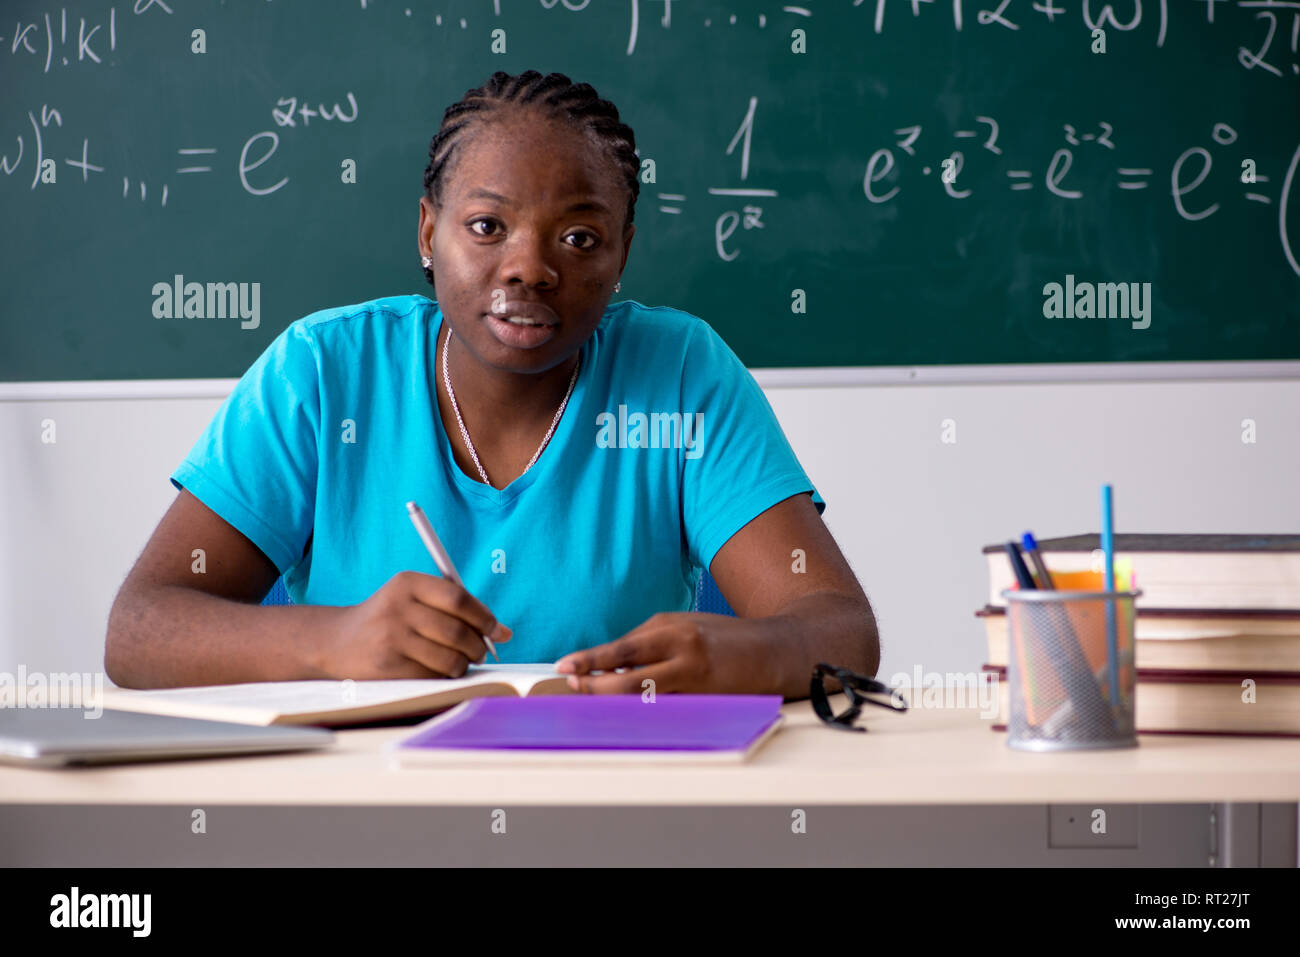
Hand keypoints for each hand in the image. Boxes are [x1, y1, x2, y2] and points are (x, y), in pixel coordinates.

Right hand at [322, 571, 510, 678]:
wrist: (337, 642)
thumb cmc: (389, 618)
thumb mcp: (413, 598)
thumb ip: (455, 607)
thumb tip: (502, 631)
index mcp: (408, 582)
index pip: (459, 599)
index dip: (485, 617)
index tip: (498, 630)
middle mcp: (398, 607)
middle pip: (458, 631)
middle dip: (478, 646)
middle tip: (481, 651)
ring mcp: (391, 637)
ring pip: (449, 658)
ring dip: (463, 664)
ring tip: (461, 662)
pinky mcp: (388, 665)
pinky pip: (432, 675)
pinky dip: (444, 676)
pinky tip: (439, 670)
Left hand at [554, 612, 769, 693]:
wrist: (774, 649)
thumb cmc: (724, 639)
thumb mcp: (685, 627)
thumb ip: (651, 644)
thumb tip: (613, 666)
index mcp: (670, 626)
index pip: (621, 645)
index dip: (591, 658)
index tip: (565, 666)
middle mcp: (679, 646)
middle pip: (625, 668)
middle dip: (593, 679)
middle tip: (573, 684)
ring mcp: (693, 672)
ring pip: (641, 692)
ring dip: (613, 697)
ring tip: (594, 699)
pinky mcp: (706, 694)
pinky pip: (665, 707)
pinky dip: (643, 710)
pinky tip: (630, 714)